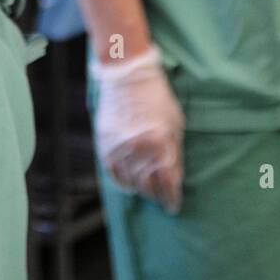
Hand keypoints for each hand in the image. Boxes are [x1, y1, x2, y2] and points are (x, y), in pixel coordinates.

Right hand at [92, 47, 184, 211]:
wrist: (127, 73)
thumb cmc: (156, 96)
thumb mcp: (175, 122)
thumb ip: (174, 151)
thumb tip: (174, 177)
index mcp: (159, 142)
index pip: (167, 182)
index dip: (172, 198)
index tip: (174, 206)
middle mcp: (138, 148)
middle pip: (148, 185)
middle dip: (156, 195)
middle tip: (161, 199)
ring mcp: (118, 146)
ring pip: (130, 181)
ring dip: (140, 190)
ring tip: (147, 191)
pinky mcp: (104, 142)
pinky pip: (112, 172)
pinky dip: (121, 182)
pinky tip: (129, 184)